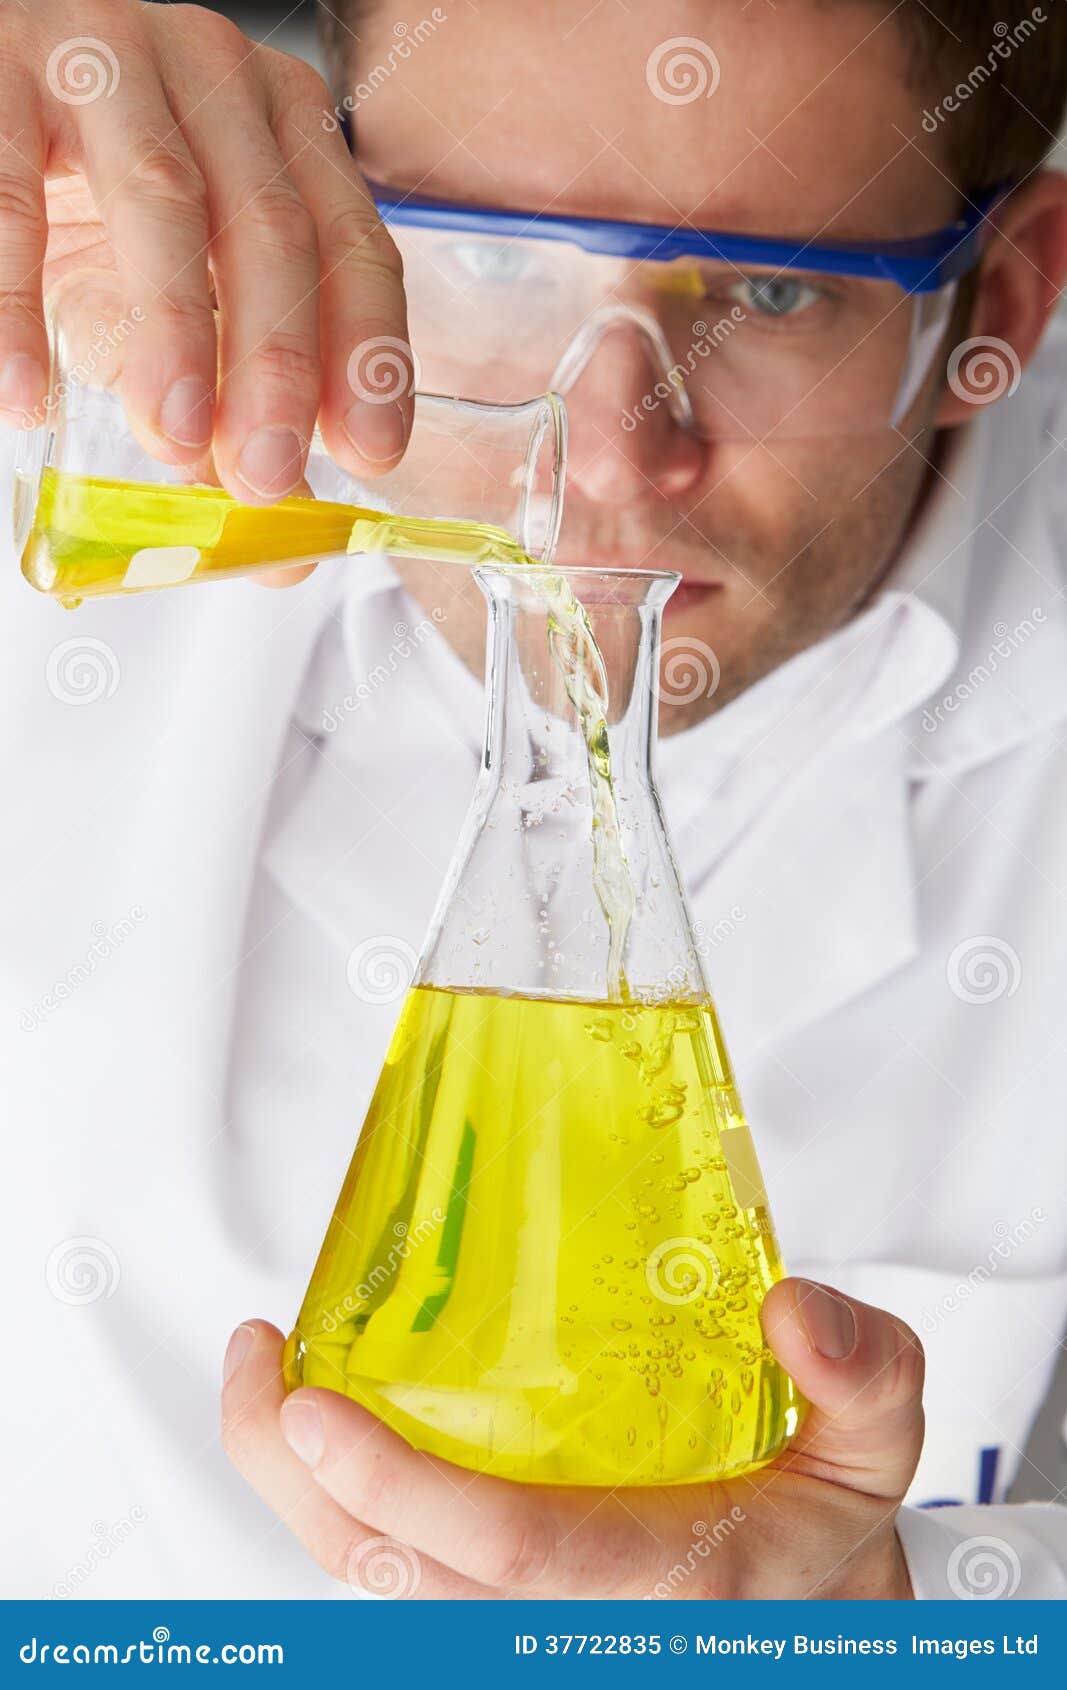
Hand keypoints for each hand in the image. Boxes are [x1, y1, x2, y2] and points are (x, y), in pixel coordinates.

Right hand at [0, 0, 411, 508]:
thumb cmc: (85, 196)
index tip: (369, 453)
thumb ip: (228, 401)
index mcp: (283, 126)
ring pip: (166, 202)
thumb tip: (280, 546)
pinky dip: (15, 306)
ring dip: (177, 336)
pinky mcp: (3, 61)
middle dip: (279, 367)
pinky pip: (12, 195)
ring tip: (175, 441)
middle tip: (265, 473)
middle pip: (273, 230)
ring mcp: (110, 58)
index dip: (367, 355)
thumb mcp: (174, 293)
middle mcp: (215, 75)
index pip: (355, 245)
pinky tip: (25, 397)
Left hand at [221, 1280, 921, 1598]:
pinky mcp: (499, 1597)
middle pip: (400, 1582)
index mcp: (664, 1582)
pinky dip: (337, 1503)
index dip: (404, 1491)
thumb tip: (795, 1312)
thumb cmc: (825, 1527)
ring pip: (379, 1586)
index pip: (514, 1554)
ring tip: (265, 1381)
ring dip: (298, 1494)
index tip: (314, 1409)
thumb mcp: (878, 1443)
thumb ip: (863, 1371)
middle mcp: (577, 1615)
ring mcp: (527, 1615)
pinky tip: (320, 1420)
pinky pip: (396, 1570)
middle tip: (260, 1372)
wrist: (811, 1604)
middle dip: (300, 1488)